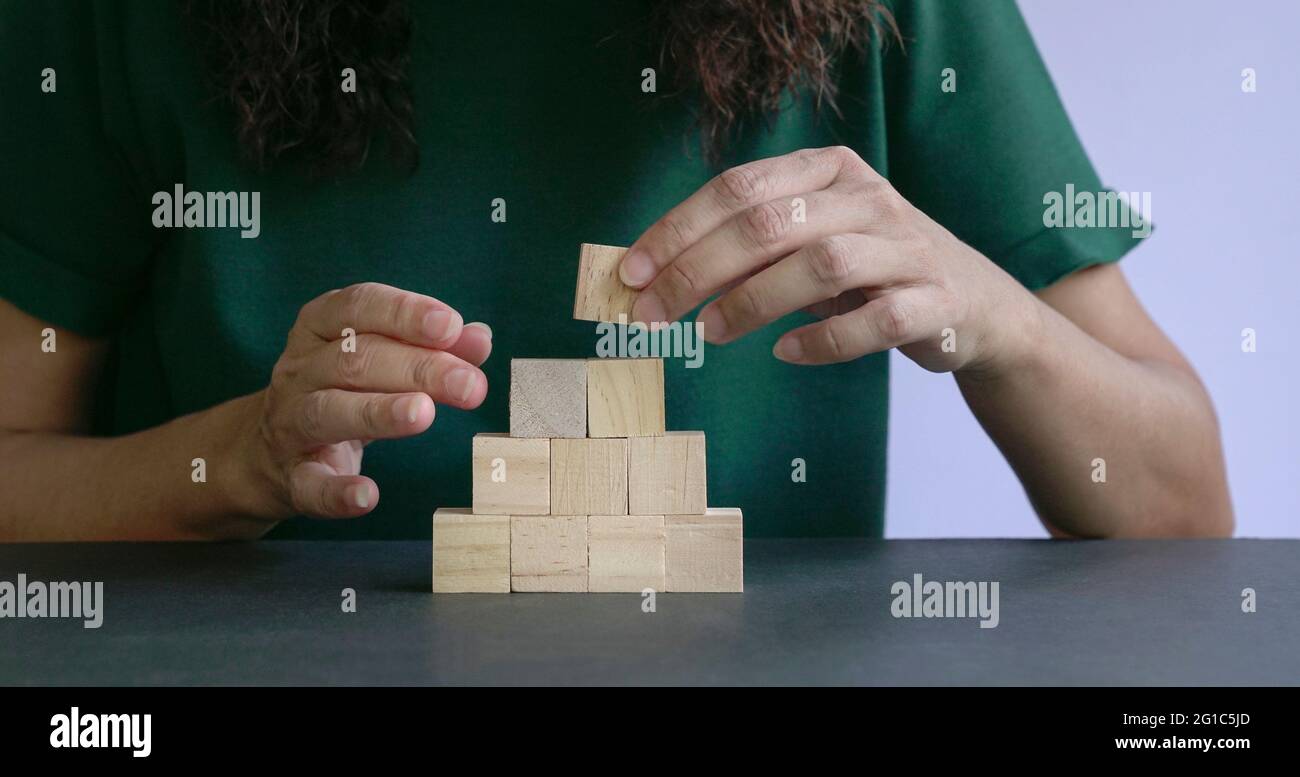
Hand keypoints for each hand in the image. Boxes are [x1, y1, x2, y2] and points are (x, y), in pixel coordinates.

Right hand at [237, 282, 491, 520]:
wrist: (270, 450)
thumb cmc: (343, 390)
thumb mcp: (382, 358)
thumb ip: (431, 346)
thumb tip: (480, 338)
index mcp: (320, 328)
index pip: (358, 307)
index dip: (404, 314)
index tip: (449, 325)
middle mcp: (300, 370)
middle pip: (356, 361)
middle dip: (418, 369)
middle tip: (471, 385)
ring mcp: (290, 423)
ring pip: (329, 412)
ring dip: (379, 413)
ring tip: (424, 414)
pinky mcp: (291, 476)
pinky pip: (310, 483)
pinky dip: (337, 491)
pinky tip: (368, 495)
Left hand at [621, 146, 1038, 372]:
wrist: (976, 305)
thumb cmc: (871, 271)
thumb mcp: (808, 244)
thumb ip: (747, 252)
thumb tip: (660, 279)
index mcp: (830, 171)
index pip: (739, 188)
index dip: (679, 229)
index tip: (632, 272)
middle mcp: (869, 199)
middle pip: (770, 223)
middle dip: (698, 269)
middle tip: (653, 314)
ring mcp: (907, 249)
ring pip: (821, 263)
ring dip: (752, 301)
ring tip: (709, 333)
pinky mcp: (936, 302)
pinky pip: (876, 321)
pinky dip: (824, 341)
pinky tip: (785, 353)